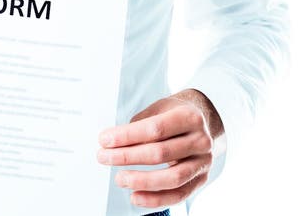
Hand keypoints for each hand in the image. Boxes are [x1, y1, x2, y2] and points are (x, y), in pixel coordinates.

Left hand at [97, 90, 223, 208]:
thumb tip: (114, 142)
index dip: (127, 136)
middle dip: (127, 157)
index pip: (155, 129)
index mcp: (189, 117)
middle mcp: (201, 140)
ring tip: (119, 178)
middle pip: (160, 153)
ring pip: (171, 178)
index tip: (105, 139)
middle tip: (104, 157)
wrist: (203, 122)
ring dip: (141, 181)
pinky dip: (156, 199)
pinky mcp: (201, 180)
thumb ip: (141, 123)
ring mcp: (203, 162)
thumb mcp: (160, 107)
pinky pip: (178, 195)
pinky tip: (136, 196)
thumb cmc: (175, 113)